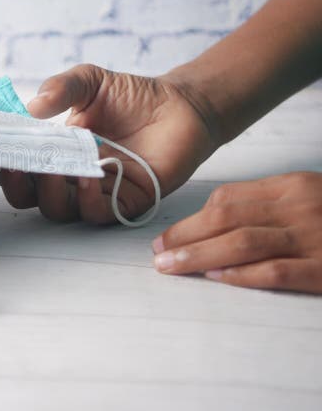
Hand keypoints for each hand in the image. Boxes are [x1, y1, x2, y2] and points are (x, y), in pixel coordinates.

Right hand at [0, 64, 217, 222]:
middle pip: (24, 197)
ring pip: (54, 210)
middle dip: (13, 183)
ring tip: (55, 168)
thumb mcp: (89, 81)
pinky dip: (86, 198)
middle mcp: (65, 177)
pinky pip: (95, 214)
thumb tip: (31, 108)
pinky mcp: (124, 203)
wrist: (181, 105)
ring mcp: (92, 193)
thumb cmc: (131, 96)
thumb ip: (61, 88)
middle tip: (15, 164)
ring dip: (48, 191)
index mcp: (50, 152)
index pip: (10, 166)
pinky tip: (89, 176)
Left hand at [152, 172, 321, 292]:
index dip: (192, 218)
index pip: (228, 197)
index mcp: (292, 186)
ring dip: (199, 255)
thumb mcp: (312, 196)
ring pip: (242, 243)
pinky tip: (215, 278)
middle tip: (158, 252)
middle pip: (226, 218)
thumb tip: (215, 217)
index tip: (170, 235)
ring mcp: (313, 239)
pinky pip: (276, 271)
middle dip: (184, 235)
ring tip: (171, 266)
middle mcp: (298, 208)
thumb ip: (271, 204)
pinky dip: (242, 275)